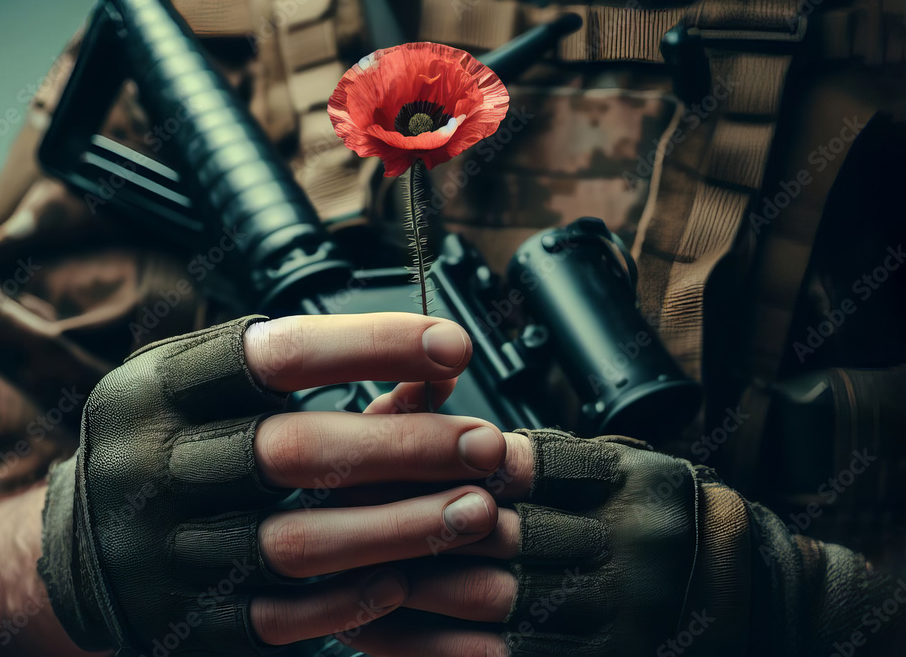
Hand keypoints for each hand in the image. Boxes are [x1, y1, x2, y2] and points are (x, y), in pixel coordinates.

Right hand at [38, 313, 506, 654]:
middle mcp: (160, 464)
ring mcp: (170, 548)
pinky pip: (282, 615)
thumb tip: (435, 365)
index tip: (454, 346)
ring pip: (299, 541)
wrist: (74, 552)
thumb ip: (312, 373)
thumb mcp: (207, 383)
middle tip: (485, 445)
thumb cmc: (167, 444)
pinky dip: (351, 597)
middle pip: (295, 451)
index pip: (277, 354)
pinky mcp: (191, 617)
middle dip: (405, 447)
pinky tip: (406, 577)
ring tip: (477, 511)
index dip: (372, 345)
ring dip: (401, 528)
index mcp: (164, 388)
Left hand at [337, 427, 750, 656]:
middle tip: (337, 519)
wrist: (749, 595)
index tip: (379, 462)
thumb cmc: (669, 518)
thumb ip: (549, 459)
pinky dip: (434, 653)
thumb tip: (460, 448)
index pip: (518, 465)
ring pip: (490, 599)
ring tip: (347, 581)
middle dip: (409, 525)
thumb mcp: (627, 465)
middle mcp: (623, 544)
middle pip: (494, 531)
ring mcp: (614, 610)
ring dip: (409, 594)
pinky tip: (384, 640)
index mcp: (627, 482)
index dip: (442, 464)